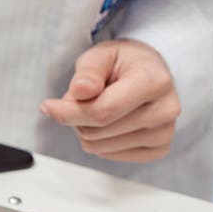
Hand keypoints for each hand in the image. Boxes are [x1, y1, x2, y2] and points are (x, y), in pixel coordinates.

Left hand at [40, 39, 180, 161]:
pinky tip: (110, 122)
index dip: (68, 113)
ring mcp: (164, 133)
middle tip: (84, 99)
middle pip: (97, 131)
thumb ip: (88, 72)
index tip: (47, 106)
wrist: (148, 72)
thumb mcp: (100, 55)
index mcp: (154, 82)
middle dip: (77, 117)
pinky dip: (99, 141)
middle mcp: (165, 110)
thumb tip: (81, 91)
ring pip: (98, 147)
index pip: (102, 111)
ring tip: (99, 107)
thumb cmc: (121, 63)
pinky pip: (109, 155)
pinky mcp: (158, 149)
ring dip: (86, 129)